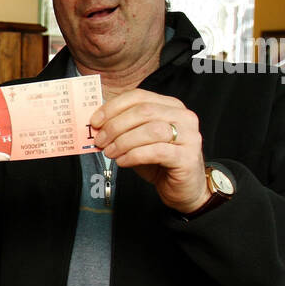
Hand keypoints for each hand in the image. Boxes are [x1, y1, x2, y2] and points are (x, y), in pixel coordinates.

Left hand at [90, 89, 207, 213]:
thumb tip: (96, 123)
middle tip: (100, 140)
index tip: (95, 121)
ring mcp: (189, 136)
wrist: (182, 188)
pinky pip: (156, 151)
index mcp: (170, 106)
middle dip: (116, 126)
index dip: (113, 107)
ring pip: (150, 130)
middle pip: (144, 112)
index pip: (139, 97)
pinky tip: (123, 161)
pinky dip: (134, 155)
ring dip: (123, 142)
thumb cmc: (159, 162)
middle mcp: (183, 117)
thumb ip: (123, 128)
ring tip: (110, 152)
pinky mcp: (187, 157)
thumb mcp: (137, 140)